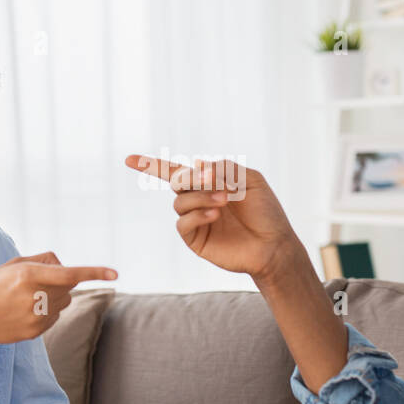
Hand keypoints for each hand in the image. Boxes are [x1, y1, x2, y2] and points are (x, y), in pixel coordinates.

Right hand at [0, 251, 116, 346]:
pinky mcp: (37, 331)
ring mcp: (37, 316)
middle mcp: (36, 296)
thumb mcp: (12, 265)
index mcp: (28, 275)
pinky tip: (24, 311)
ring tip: (26, 297)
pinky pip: (55, 316)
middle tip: (37, 280)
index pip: (69, 273)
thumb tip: (65, 266)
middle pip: (69, 286)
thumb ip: (42, 260)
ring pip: (64, 301)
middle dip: (61, 280)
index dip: (94, 273)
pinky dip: (47, 310)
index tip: (115, 274)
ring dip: (55, 295)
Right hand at [123, 154, 300, 282]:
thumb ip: (224, 168)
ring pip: (180, 201)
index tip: (129, 159)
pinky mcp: (195, 240)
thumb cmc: (266, 212)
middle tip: (214, 179)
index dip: (151, 165)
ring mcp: (195, 220)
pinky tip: (215, 214)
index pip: (175, 172)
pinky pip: (182, 223)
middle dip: (192, 177)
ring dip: (200, 196)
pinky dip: (197, 214)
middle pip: (176, 181)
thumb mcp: (250, 180)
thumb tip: (196, 163)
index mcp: (209, 184)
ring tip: (224, 200)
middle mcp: (198, 200)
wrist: (274, 244)